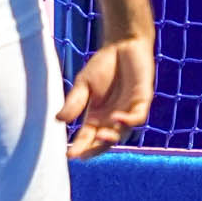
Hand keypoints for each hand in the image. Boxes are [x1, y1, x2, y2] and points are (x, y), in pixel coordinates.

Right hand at [60, 31, 155, 157]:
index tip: (69, 154)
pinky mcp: (142, 101)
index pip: (88, 137)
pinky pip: (137, 117)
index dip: (79, 146)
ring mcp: (128, 111)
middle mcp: (112, 119)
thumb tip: (58, 120)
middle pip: (105, 141)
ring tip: (100, 137)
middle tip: (83, 153)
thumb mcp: (83, 84)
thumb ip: (74, 102)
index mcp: (96, 116)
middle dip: (95, 148)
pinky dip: (127, 120)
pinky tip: (116, 117)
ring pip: (122, 132)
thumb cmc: (103, 66)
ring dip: (112, 137)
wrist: (124, 45)